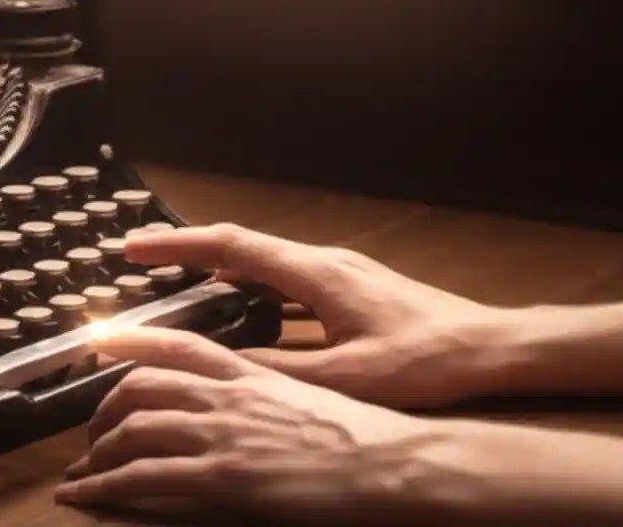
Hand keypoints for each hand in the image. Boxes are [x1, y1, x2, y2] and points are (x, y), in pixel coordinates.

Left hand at [57, 326, 460, 524]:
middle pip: (142, 384)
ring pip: (132, 427)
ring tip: (86, 469)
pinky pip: (141, 478)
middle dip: (104, 407)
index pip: (177, 344)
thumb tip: (245, 408)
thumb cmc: (365, 437)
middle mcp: (227, 396)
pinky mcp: (219, 478)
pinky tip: (82, 495)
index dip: (131, 340)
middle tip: (92, 430)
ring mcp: (220, 435)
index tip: (100, 343)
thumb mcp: (309, 399)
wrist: (392, 462)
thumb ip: (266, 396)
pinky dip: (101, 486)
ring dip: (97, 450)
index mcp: (251, 374)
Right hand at [125, 223, 510, 407]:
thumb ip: (283, 373)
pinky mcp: (350, 286)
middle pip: (241, 246)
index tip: (134, 248)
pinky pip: (286, 277)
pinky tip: (241, 305)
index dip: (177, 246)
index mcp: (316, 274)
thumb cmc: (428, 360)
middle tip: (140, 258)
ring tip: (178, 280)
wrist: (488, 347)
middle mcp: (323, 262)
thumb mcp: (349, 378)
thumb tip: (224, 370)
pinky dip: (252, 284)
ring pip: (263, 260)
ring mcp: (338, 271)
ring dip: (218, 266)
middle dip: (186, 250)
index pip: (231, 248)